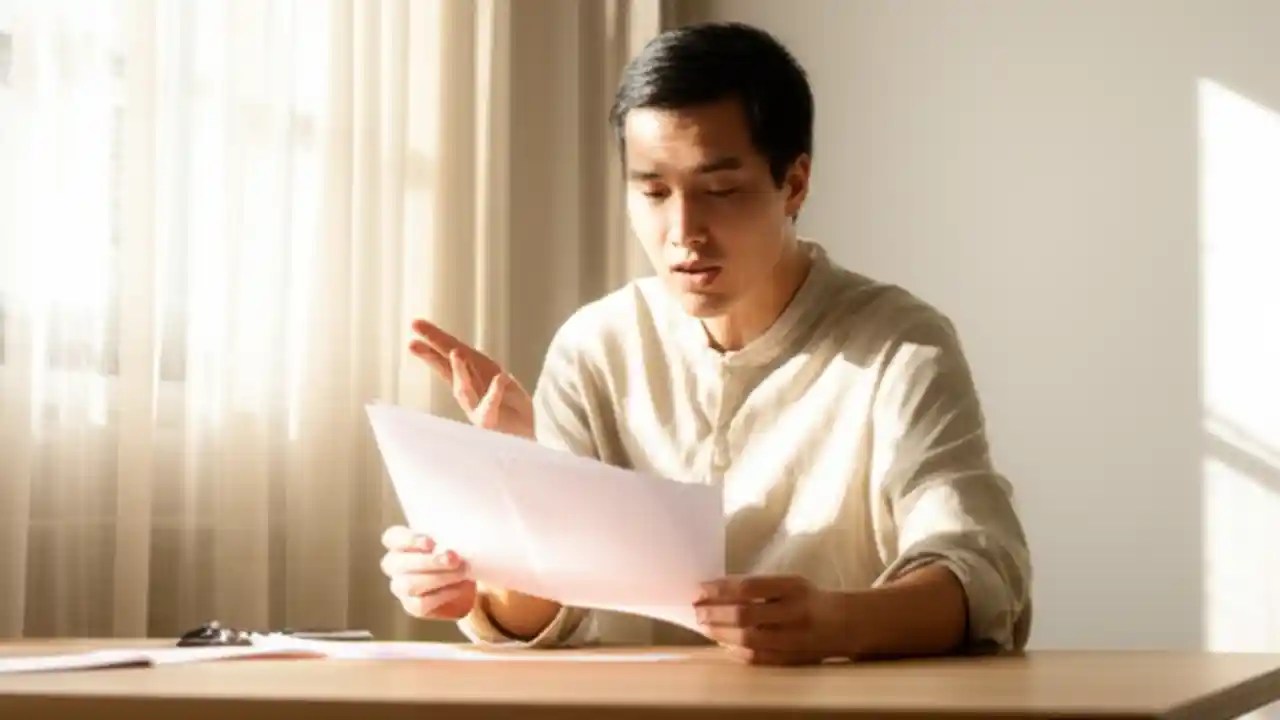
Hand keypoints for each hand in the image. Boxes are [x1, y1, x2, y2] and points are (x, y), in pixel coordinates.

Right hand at [380, 525, 476, 620]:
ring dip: (438, 578)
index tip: (430, 542)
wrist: (465, 585)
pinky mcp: (411, 606)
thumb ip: (449, 539)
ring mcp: (400, 587)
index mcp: (400, 543)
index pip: (391, 538)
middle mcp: (395, 565)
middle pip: (396, 563)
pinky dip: (442, 595)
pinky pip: (420, 603)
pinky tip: (458, 588)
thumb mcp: (453, 542)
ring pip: (409, 584)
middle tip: (453, 559)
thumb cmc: (455, 555)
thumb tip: (455, 541)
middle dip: (428, 561)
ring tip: (460, 573)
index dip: (408, 540)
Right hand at [408, 319, 534, 437]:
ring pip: (464, 389)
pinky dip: (495, 393)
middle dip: (431, 356)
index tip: (415, 324)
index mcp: (469, 377)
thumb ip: (475, 367)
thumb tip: (454, 350)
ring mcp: (476, 408)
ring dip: (460, 372)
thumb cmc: (509, 406)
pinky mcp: (491, 422)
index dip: (433, 340)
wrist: (526, 436)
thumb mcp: (493, 377)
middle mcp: (467, 393)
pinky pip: (490, 407)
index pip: (447, 354)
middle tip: (412, 342)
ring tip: (456, 353)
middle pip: (446, 371)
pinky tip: (501, 377)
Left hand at [694, 575, 844, 665]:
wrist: (845, 623)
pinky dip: (734, 650)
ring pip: (748, 640)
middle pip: (745, 616)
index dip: (720, 590)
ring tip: (704, 625)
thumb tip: (715, 591)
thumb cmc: (808, 598)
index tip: (700, 589)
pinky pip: (756, 657)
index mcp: (793, 587)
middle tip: (697, 610)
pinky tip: (722, 641)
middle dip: (714, 614)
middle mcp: (795, 613)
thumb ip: (757, 585)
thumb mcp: (788, 582)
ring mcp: (794, 639)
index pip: (749, 588)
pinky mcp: (792, 660)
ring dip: (720, 633)